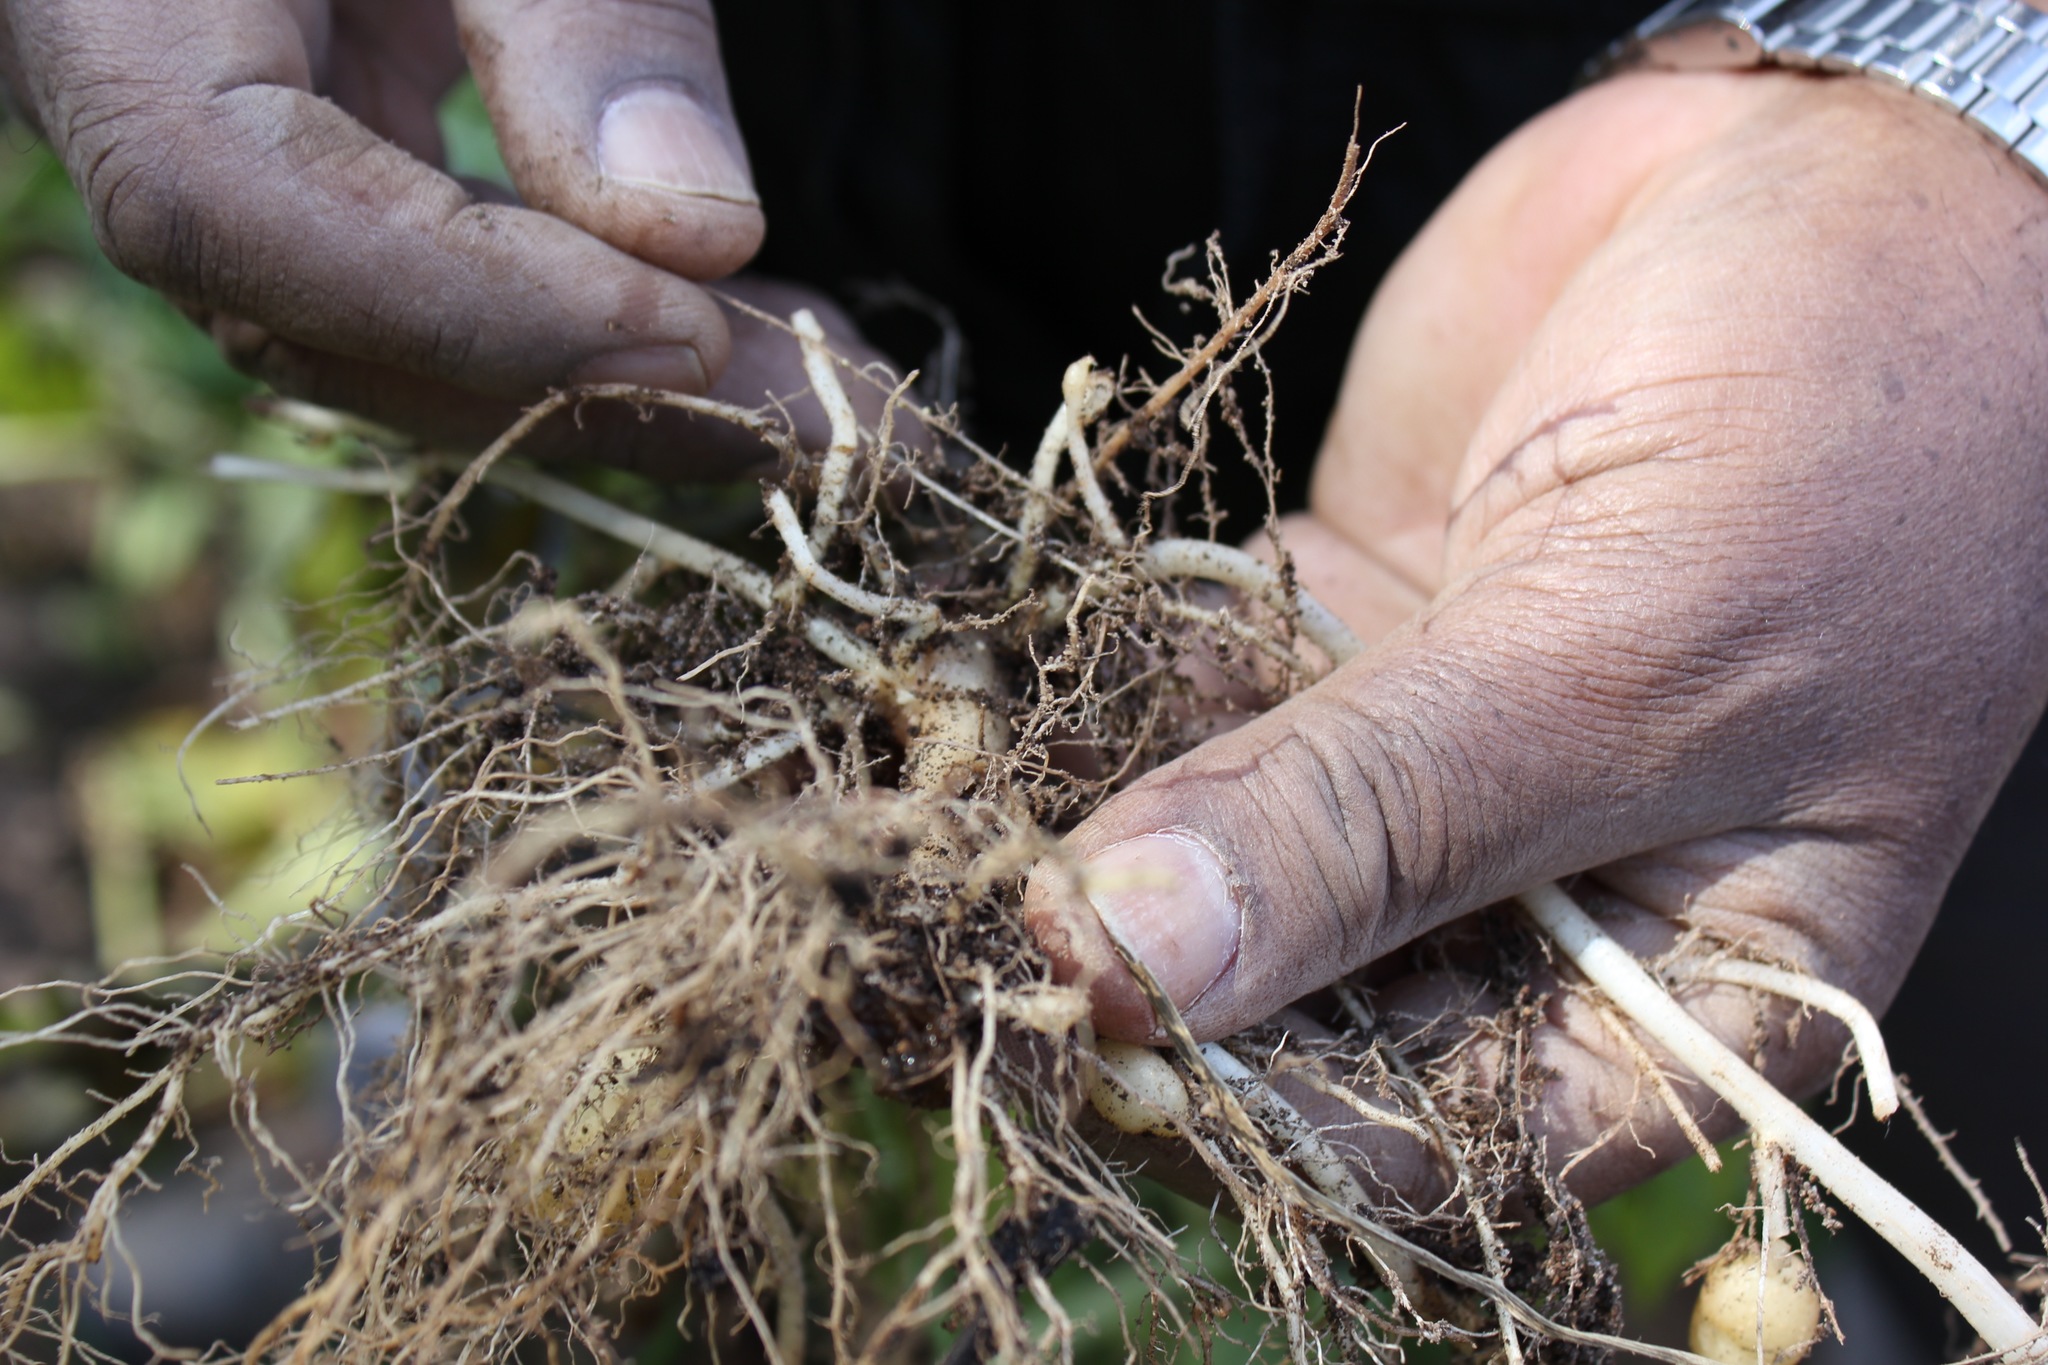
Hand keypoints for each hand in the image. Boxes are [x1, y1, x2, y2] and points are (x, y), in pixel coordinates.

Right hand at [0, 0, 793, 473]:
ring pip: (403, 335)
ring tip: (831, 402)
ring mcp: (238, 139)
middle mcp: (136, 92)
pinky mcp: (337, 151)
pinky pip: (453, 283)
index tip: (686, 339)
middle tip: (820, 425)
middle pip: (323, 317)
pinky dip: (605, 328)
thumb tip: (697, 230)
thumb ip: (579, 11)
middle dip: (582, 391)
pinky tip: (759, 341)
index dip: (463, 300)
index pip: (230, 199)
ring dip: (619, 389)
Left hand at [1028, 71, 2047, 1201]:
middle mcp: (1539, 897)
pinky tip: (985, 707)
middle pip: (1312, 1004)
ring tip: (947, 828)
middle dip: (1155, 975)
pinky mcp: (1337, 624)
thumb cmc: (1851, 435)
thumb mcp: (1634, 653)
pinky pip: (1190, 696)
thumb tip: (1129, 963)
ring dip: (1093, 844)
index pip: (1449, 1139)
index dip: (1276, 1119)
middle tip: (979, 937)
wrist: (1839, 170)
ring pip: (1227, 849)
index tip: (1104, 1045)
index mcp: (1681, 986)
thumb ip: (1383, 818)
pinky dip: (1097, 702)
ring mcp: (1424, 756)